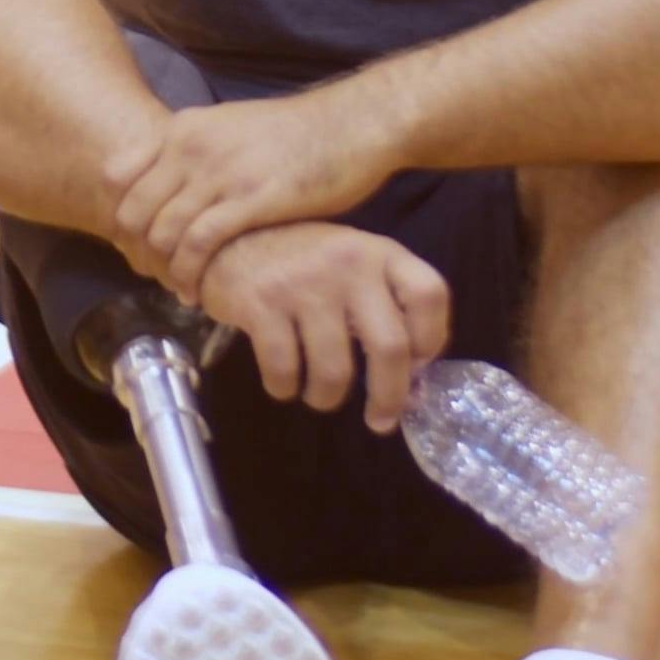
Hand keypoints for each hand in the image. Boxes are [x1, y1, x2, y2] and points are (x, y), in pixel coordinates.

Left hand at [106, 83, 404, 297]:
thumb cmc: (299, 134)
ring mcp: (220, 172)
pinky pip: (200, 243)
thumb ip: (197, 152)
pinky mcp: (251, 198)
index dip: (120, 219)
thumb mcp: (232, 128)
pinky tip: (198, 292)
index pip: (119, 177)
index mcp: (184, 129)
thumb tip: (172, 188)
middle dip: (137, 252)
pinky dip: (191, 274)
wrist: (353, 123)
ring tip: (178, 289)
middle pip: (132, 211)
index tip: (136, 247)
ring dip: (164, 270)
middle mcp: (192, 147)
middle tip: (153, 277)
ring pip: (162, 231)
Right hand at [191, 223, 450, 430]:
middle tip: (380, 421)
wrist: (228, 238)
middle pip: (390, 346)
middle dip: (389, 397)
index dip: (431, 339)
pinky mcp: (261, 303)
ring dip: (327, 398)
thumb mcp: (352, 264)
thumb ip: (383, 305)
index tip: (416, 365)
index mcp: (380, 253)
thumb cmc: (301, 261)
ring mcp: (304, 284)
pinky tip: (283, 383)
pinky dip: (285, 388)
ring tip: (319, 396)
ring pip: (335, 370)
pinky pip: (284, 369)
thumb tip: (409, 377)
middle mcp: (349, 264)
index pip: (429, 294)